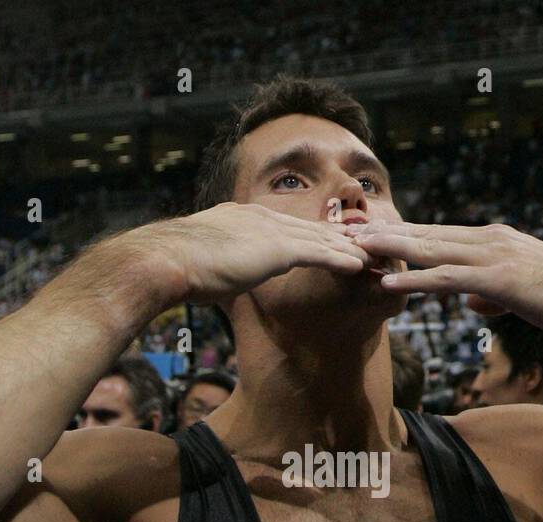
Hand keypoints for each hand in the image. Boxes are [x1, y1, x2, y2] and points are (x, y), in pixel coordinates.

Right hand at [129, 203, 372, 306]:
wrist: (169, 261)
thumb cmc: (177, 268)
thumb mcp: (203, 263)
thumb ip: (219, 265)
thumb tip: (215, 282)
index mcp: (242, 218)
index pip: (286, 227)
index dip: (311, 235)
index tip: (331, 241)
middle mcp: (260, 218)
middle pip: (310, 228)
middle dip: (340, 237)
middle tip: (365, 245)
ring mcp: (270, 231)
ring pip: (320, 240)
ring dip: (349, 249)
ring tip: (374, 258)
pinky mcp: (276, 249)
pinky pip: (318, 255)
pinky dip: (340, 260)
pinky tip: (359, 267)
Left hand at [348, 220, 542, 341]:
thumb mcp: (521, 294)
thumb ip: (492, 293)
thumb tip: (472, 302)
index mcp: (491, 241)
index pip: (436, 235)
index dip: (399, 234)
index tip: (367, 233)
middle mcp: (487, 240)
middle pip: (425, 235)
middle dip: (383, 233)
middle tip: (344, 230)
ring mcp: (492, 257)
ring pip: (430, 250)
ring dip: (389, 250)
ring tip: (354, 249)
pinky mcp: (498, 279)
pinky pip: (447, 279)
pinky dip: (415, 280)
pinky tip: (389, 283)